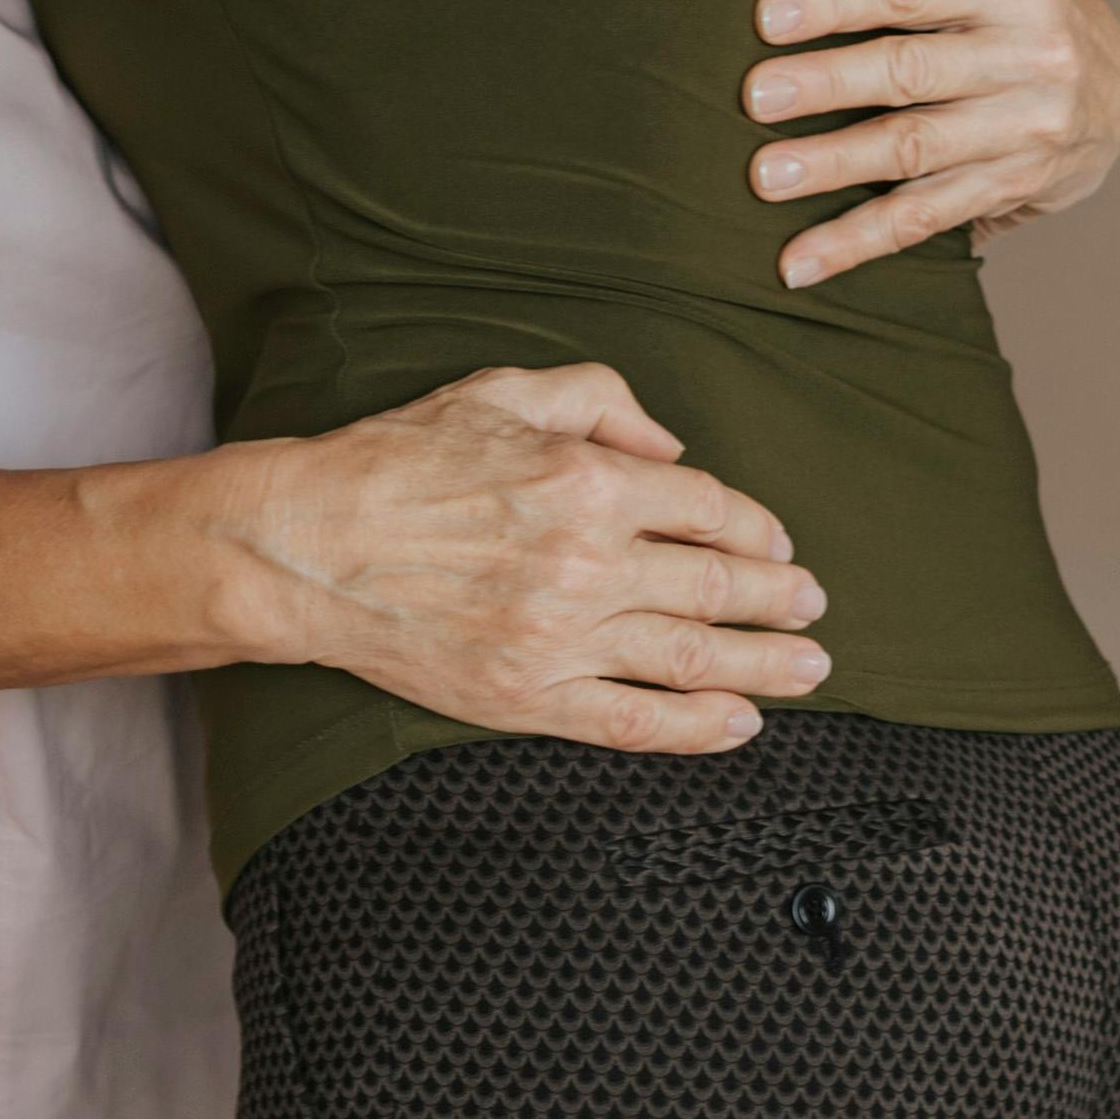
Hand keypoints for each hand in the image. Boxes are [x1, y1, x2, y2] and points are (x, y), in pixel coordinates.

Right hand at [206, 361, 826, 755]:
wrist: (305, 547)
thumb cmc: (396, 460)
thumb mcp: (499, 390)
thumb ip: (599, 398)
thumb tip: (670, 447)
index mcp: (586, 480)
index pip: (709, 508)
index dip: (757, 527)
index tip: (777, 542)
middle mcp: (586, 562)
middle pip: (720, 587)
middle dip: (783, 598)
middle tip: (814, 606)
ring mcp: (559, 638)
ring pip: (694, 659)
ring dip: (768, 666)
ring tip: (810, 668)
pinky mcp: (526, 697)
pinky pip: (635, 722)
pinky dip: (698, 728)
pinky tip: (742, 723)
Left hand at [747, 0, 1119, 289]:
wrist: (1119, 95)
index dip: (839, 0)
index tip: (767, 15)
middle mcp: (1030, 61)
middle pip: (911, 73)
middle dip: (830, 85)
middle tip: (754, 96)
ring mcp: (1023, 133)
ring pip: (915, 152)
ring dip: (835, 168)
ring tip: (762, 178)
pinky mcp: (1010, 190)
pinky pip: (925, 219)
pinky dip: (858, 243)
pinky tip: (797, 263)